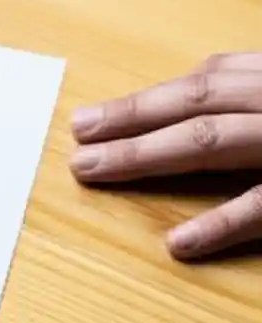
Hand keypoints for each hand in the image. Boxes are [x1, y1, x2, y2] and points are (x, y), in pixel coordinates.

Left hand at [70, 51, 261, 259]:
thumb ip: (250, 103)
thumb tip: (199, 112)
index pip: (211, 81)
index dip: (151, 99)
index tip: (100, 114)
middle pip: (198, 102)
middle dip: (131, 117)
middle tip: (78, 132)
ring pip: (213, 141)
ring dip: (144, 154)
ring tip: (89, 168)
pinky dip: (221, 222)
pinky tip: (178, 241)